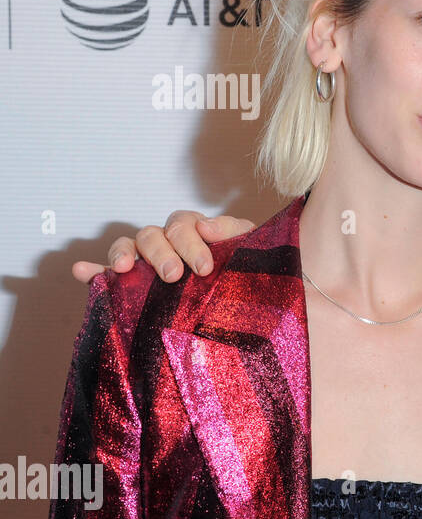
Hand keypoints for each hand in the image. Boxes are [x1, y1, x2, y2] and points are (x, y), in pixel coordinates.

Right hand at [72, 212, 255, 283]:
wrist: (243, 294)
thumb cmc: (242, 265)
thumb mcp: (245, 245)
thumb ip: (231, 230)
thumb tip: (206, 226)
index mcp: (191, 229)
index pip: (182, 224)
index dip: (191, 242)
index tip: (204, 267)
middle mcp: (165, 241)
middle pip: (153, 235)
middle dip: (162, 253)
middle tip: (174, 276)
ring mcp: (145, 260)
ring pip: (128, 246)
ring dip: (123, 254)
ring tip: (125, 268)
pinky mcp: (131, 282)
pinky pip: (106, 273)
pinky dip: (93, 271)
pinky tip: (81, 271)